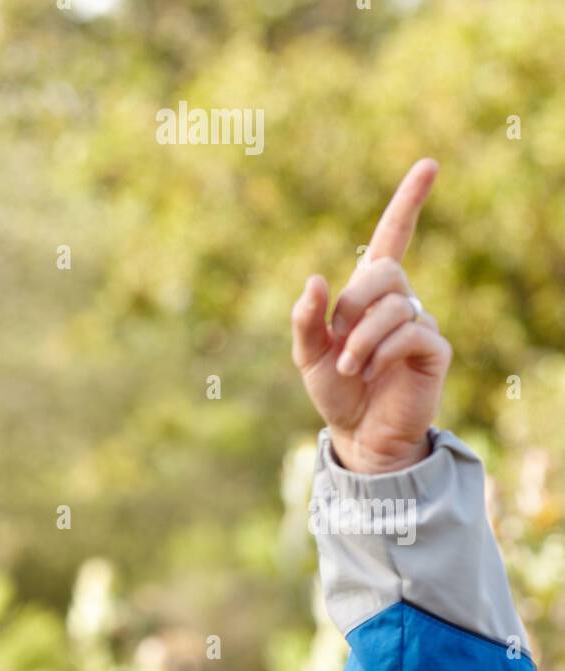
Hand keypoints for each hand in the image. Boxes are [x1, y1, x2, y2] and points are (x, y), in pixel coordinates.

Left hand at [291, 158, 452, 473]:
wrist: (358, 435)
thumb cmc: (334, 391)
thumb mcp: (307, 356)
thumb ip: (306, 319)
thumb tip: (315, 280)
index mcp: (368, 295)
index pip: (392, 237)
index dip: (408, 203)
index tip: (428, 165)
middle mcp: (399, 301)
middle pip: (384, 271)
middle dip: (352, 303)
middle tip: (337, 339)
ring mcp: (419, 323)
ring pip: (394, 307)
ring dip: (362, 340)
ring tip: (349, 368)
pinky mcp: (434, 350)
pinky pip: (410, 334)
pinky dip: (382, 353)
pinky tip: (371, 373)